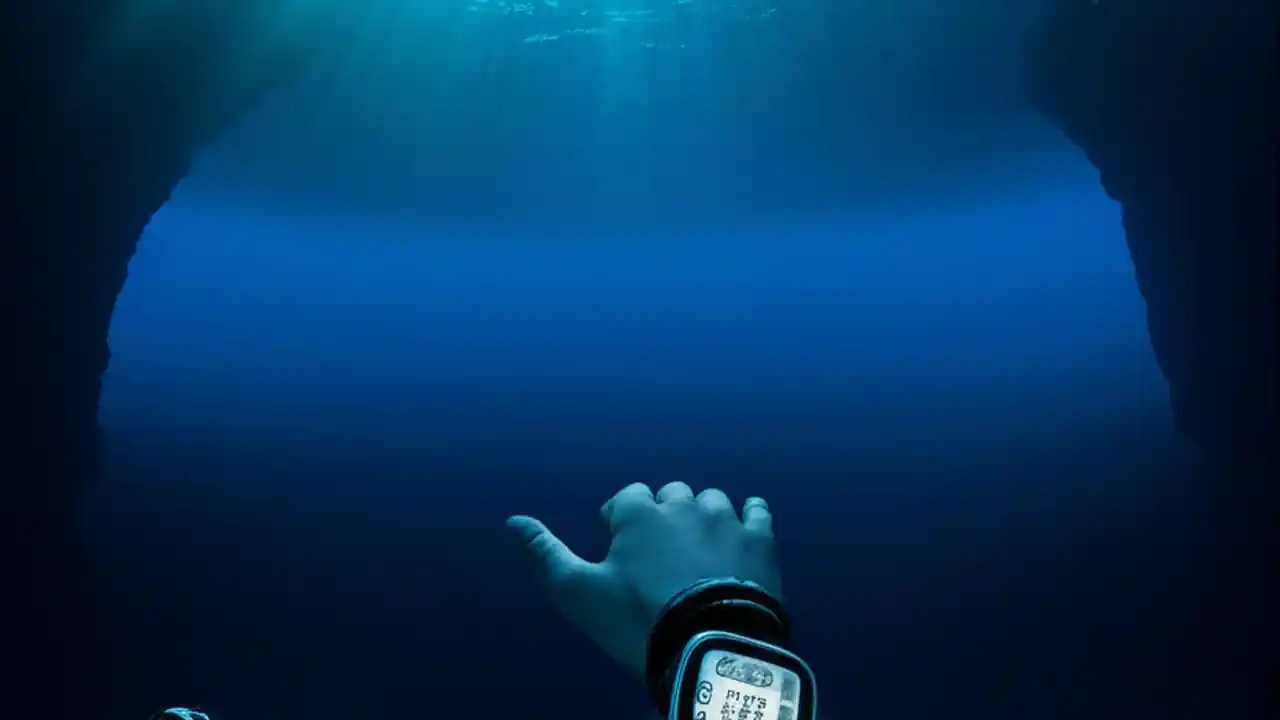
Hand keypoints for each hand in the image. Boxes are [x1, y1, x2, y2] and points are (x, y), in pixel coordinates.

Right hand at [507, 481, 781, 679]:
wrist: (711, 647)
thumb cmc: (638, 620)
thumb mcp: (579, 592)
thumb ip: (545, 554)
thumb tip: (513, 521)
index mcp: (639, 513)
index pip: (627, 497)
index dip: (620, 520)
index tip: (619, 544)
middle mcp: (684, 506)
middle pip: (671, 495)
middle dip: (662, 515)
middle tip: (659, 552)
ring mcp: (726, 521)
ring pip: (711, 501)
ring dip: (702, 516)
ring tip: (698, 549)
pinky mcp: (760, 541)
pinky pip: (757, 511)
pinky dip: (748, 517)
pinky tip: (744, 532)